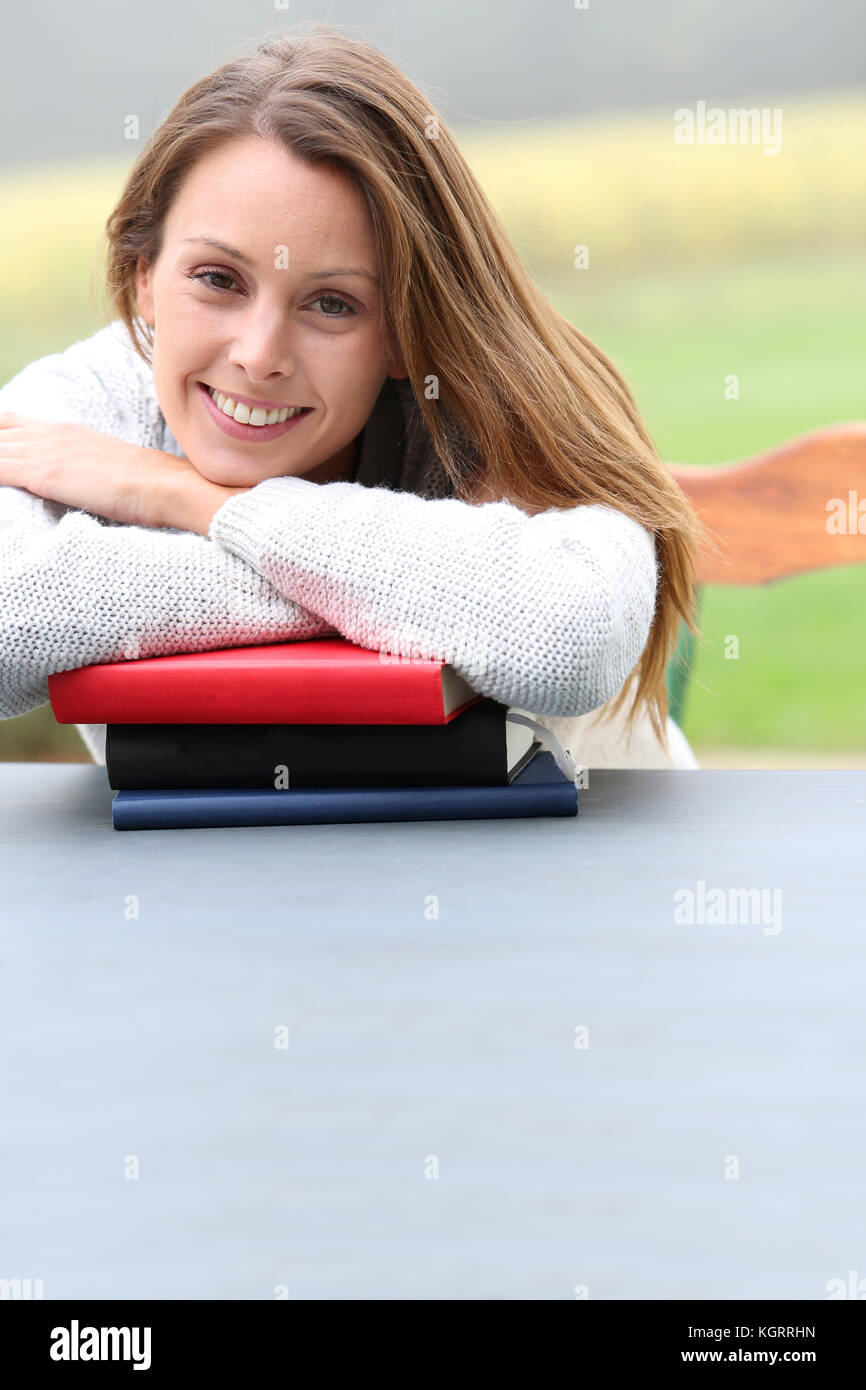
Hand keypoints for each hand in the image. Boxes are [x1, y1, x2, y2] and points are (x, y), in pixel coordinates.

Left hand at [0, 411, 248, 532]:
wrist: (171, 487)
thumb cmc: (151, 487)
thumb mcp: (111, 468)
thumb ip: (87, 468)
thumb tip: (81, 483)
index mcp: (67, 430)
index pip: (11, 421)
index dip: (0, 431)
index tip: (2, 445)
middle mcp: (53, 433)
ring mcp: (47, 451)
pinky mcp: (46, 473)